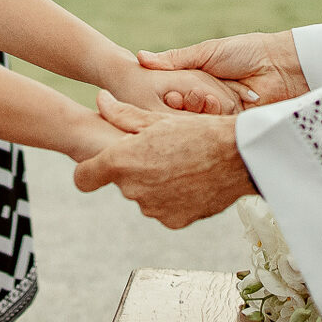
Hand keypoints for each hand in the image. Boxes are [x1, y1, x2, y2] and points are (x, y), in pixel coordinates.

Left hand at [71, 91, 254, 227]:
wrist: (238, 157)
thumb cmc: (197, 131)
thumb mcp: (157, 119)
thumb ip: (121, 114)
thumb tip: (101, 100)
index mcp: (122, 162)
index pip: (83, 179)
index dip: (88, 172)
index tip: (96, 168)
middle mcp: (133, 189)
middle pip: (121, 183)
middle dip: (134, 170)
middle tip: (160, 154)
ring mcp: (153, 209)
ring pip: (144, 195)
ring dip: (154, 184)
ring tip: (179, 165)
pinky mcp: (173, 221)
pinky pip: (164, 209)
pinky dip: (172, 198)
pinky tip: (190, 181)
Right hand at [139, 30, 308, 112]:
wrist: (280, 65)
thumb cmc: (245, 52)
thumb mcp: (205, 52)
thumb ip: (175, 60)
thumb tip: (141, 58)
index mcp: (200, 82)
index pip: (175, 95)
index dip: (168, 95)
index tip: (162, 93)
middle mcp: (209, 100)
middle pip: (185, 110)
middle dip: (180, 104)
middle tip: (176, 97)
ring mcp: (222, 115)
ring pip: (200, 120)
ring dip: (197, 110)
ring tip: (199, 98)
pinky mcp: (235, 126)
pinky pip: (218, 128)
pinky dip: (213, 120)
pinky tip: (210, 112)